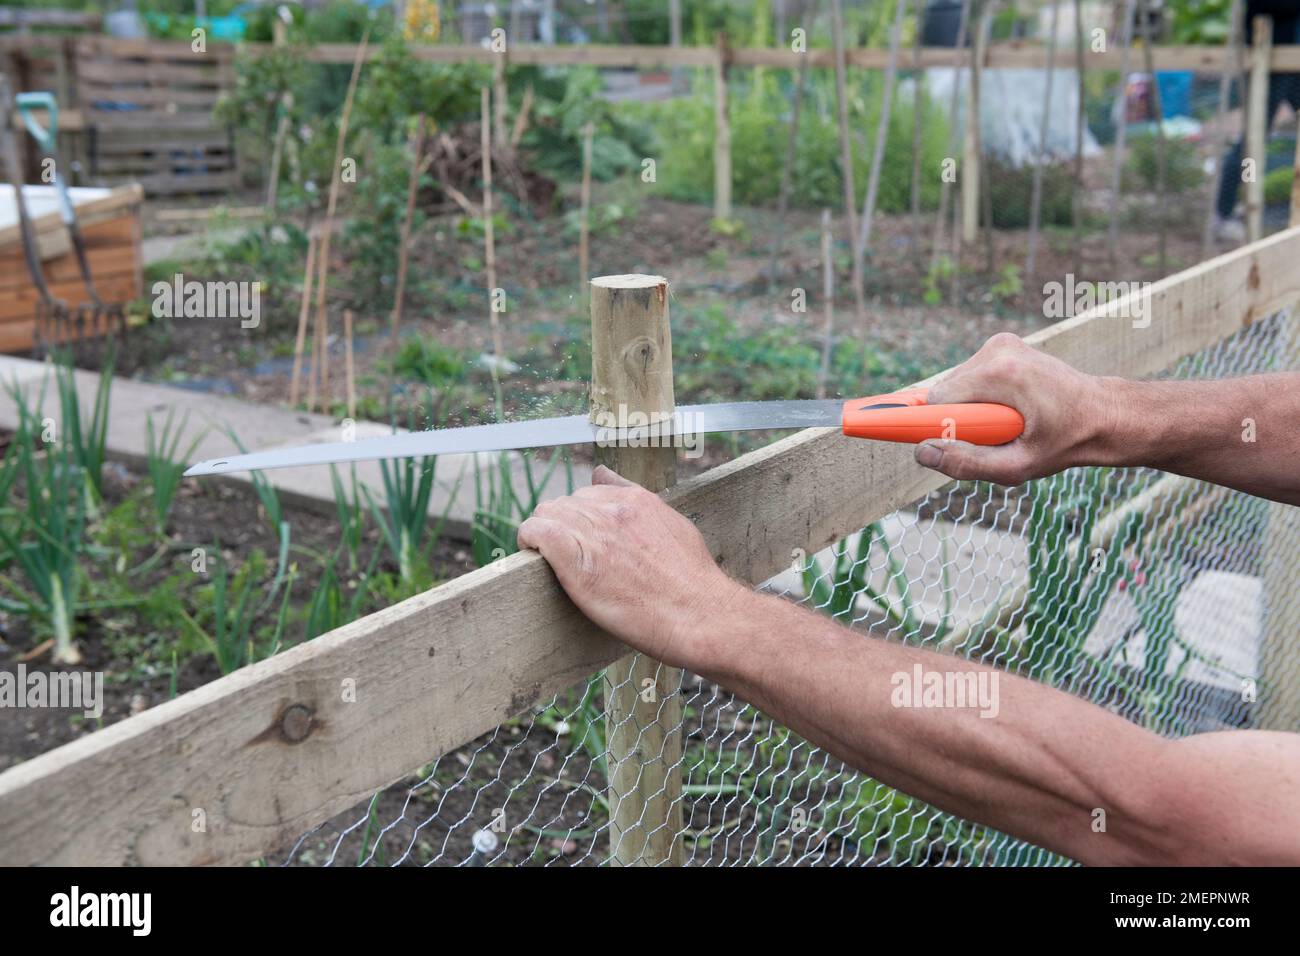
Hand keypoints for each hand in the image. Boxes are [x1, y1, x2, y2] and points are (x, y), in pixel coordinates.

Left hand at [517, 465, 744, 668]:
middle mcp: (612, 509)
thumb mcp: (673, 525)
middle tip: (566, 554)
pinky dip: (530, 540)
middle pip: (564, 503)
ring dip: (544, 533)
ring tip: (549, 557)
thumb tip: (604, 474)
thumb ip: (636, 497)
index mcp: (635, 499)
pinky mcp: (576, 559)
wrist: (697, 613)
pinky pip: (537, 533)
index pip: (588, 491)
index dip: (581, 516)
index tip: (582, 538)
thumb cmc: (691, 580)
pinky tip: (534, 554)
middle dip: (561, 524)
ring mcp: (594, 532)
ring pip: (546, 514)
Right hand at [914, 333, 1117, 483]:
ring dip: (968, 408)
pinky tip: (1007, 409)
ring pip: (955, 384)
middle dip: (956, 419)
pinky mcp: (1003, 345)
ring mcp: (1001, 344)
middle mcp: (998, 350)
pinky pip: (969, 377)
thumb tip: (922, 452)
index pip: (938, 399)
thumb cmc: (1067, 442)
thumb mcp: (1018, 466)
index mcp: (1001, 374)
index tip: (904, 432)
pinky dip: (978, 397)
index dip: (924, 421)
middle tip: (992, 438)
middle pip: (945, 392)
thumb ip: (967, 463)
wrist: (1107, 414)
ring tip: (1006, 424)